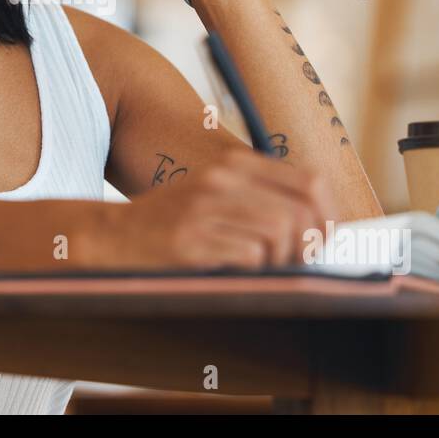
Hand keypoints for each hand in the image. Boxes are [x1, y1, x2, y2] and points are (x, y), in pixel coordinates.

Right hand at [87, 147, 335, 270]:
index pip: (310, 182)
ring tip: (267, 270)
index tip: (322, 240)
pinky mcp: (190, 240)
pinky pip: (249, 256)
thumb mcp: (214, 192)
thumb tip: (317, 223)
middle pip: (301, 210)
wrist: (111, 236)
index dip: (327, 215)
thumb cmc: (170, 222)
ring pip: (279, 232)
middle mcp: (221, 178)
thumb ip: (259, 197)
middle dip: (309, 244)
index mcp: (234, 163)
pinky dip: (254, 271)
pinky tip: (239, 273)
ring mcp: (204, 208)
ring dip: (282, 260)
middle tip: (296, 262)